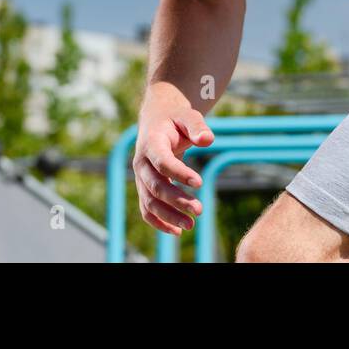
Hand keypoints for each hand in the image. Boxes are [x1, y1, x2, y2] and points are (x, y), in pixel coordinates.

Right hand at [132, 93, 214, 234]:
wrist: (156, 120)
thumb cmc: (176, 119)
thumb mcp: (188, 116)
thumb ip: (198, 126)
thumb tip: (208, 140)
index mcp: (151, 142)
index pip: (163, 161)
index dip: (179, 173)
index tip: (200, 183)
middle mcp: (141, 162)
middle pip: (155, 186)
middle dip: (177, 200)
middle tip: (200, 210)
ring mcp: (140, 176)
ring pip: (149, 201)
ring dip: (169, 215)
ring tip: (191, 224)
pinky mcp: (144, 187)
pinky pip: (146, 209)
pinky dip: (159, 222)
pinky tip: (177, 232)